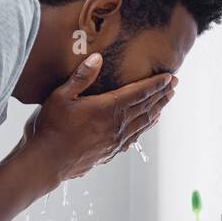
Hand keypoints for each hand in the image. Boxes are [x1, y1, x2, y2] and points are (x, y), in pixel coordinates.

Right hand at [24, 53, 174, 181]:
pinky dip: (145, 128)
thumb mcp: (61, 96)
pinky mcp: (109, 152)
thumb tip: (97, 58)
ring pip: (143, 123)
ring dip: (157, 111)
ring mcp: (115, 141)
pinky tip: (148, 125)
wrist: (47, 162)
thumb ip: (81, 77)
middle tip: (174, 86)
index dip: (155, 84)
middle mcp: (116, 125)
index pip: (139, 93)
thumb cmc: (51, 128)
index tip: (169, 77)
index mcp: (107, 108)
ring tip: (166, 101)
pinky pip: (134, 138)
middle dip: (161, 95)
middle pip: (146, 107)